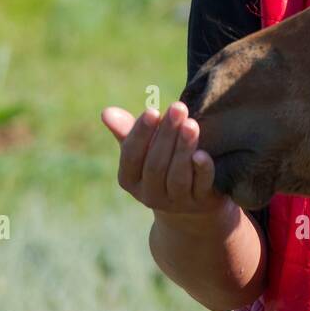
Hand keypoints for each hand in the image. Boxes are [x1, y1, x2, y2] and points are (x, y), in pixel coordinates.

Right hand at [101, 100, 228, 219]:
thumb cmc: (161, 162)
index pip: (130, 156)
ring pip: (177, 176)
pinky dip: (202, 170)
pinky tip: (203, 153)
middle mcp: (149, 195)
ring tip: (191, 124)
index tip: (152, 111)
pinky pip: (200, 186)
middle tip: (178, 108)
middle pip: (155, 165)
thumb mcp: (143, 147)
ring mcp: (176, 201)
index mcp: (129, 179)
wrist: (190, 197)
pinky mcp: (201, 202)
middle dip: (166, 135)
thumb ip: (127, 130)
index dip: (141, 133)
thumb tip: (106, 112)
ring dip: (183, 149)